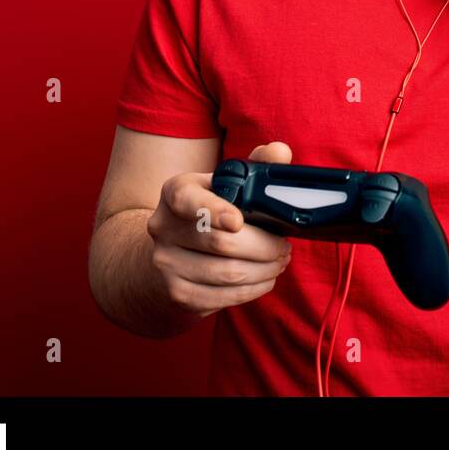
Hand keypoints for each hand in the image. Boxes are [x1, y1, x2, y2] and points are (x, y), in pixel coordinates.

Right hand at [146, 141, 295, 317]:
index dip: (214, 211)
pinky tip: (265, 279)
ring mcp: (166, 263)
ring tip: (280, 261)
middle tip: (285, 246)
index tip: (238, 221)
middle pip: (221, 243)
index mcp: (176, 191)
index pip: (189, 200)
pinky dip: (253, 290)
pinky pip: (223, 298)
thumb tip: (281, 152)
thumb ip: (256, 164)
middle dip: (264, 246)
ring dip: (264, 270)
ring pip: (226, 274)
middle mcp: (163, 227)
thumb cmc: (210, 209)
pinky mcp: (177, 294)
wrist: (170, 250)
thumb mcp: (226, 182)